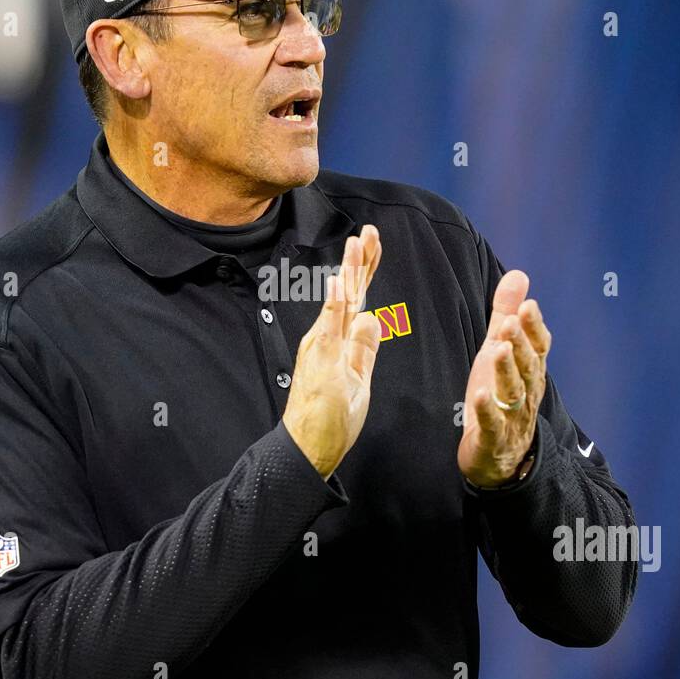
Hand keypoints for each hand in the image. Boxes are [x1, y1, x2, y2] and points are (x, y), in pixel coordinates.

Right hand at [282, 226, 382, 478]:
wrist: (305, 447)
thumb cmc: (329, 420)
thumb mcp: (358, 381)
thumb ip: (364, 350)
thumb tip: (374, 319)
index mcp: (338, 341)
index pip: (357, 299)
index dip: (366, 271)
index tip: (373, 244)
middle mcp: (327, 338)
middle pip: (349, 293)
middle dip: (360, 261)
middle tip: (370, 231)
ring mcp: (321, 347)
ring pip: (339, 303)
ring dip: (349, 272)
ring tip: (357, 242)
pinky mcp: (319, 360)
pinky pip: (329, 328)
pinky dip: (333, 304)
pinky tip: (338, 282)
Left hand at [458, 270, 550, 488]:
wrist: (501, 458)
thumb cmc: (500, 397)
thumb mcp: (501, 352)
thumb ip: (507, 314)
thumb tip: (518, 274)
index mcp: (530, 370)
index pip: (539, 346)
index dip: (534, 327)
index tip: (528, 305)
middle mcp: (526, 392)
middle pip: (528, 366)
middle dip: (521, 343)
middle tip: (511, 322)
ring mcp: (512, 417)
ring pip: (513, 392)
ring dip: (506, 371)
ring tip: (498, 350)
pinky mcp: (494, 439)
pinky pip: (492, 424)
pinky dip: (487, 411)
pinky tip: (480, 395)